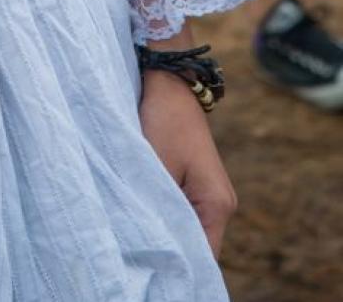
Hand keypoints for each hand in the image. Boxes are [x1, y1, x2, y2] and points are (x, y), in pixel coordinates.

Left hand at [139, 69, 236, 257]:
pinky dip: (166, 220)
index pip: (203, 257)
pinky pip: (184, 214)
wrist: (170, 82)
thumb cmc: (162, 121)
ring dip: (167, 237)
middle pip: (198, 248)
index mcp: (216, 205)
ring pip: (189, 231)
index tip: (152, 277)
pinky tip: (144, 222)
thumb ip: (156, 208)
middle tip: (138, 266)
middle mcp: (221, 205)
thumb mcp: (154, 167)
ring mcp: (211, 195)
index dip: (179, 270)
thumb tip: (148, 246)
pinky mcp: (197, 185)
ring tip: (137, 247)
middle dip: (171, 256)